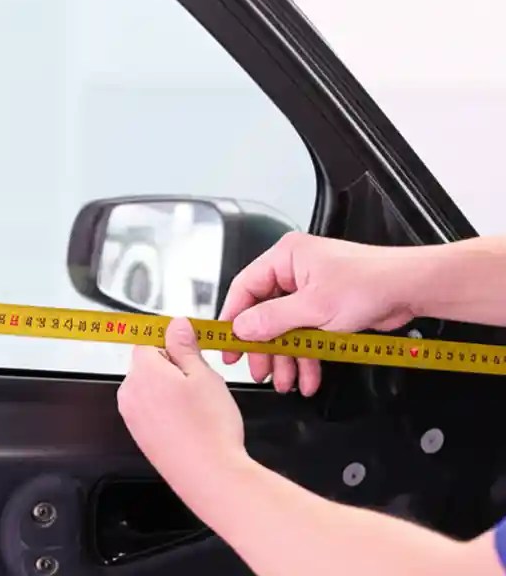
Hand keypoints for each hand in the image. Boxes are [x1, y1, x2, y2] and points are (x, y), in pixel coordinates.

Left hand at [118, 317, 245, 488]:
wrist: (210, 476)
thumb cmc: (210, 428)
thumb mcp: (204, 375)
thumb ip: (185, 346)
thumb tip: (175, 325)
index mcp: (143, 372)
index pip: (147, 340)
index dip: (171, 343)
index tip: (190, 352)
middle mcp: (129, 392)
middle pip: (146, 364)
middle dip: (171, 367)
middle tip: (200, 383)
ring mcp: (131, 416)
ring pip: (149, 388)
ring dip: (169, 390)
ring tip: (197, 407)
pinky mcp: (139, 435)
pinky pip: (150, 410)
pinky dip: (166, 410)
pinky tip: (189, 423)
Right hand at [219, 233, 419, 395]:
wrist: (411, 288)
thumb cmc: (371, 282)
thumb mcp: (314, 307)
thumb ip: (272, 320)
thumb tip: (242, 328)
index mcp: (285, 258)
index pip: (245, 288)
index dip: (233, 318)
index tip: (228, 343)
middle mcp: (294, 271)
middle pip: (265, 313)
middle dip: (266, 347)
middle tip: (258, 370)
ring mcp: (310, 290)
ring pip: (287, 329)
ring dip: (288, 358)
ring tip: (286, 381)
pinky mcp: (326, 307)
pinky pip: (307, 334)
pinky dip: (307, 356)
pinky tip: (308, 376)